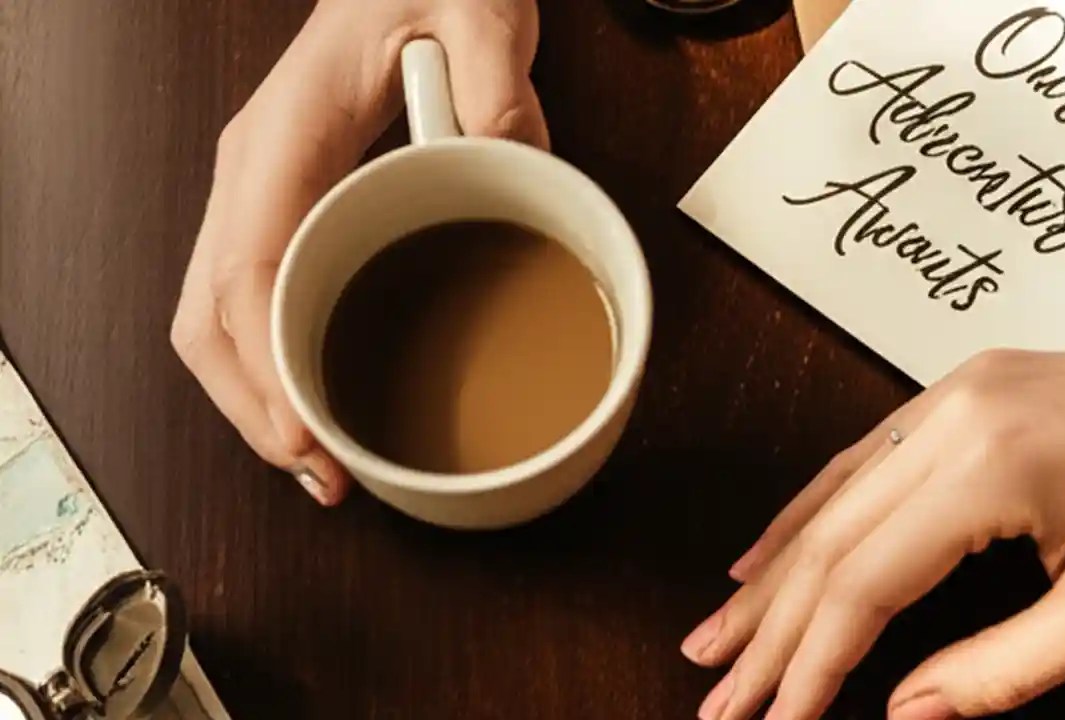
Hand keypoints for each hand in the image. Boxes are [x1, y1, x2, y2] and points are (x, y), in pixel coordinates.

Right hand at [171, 0, 546, 503]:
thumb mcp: (480, 13)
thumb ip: (496, 79)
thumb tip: (504, 164)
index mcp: (286, 140)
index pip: (246, 272)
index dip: (266, 371)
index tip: (308, 441)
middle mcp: (255, 176)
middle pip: (210, 319)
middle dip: (253, 412)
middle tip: (324, 477)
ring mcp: (263, 198)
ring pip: (220, 321)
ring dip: (257, 403)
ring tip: (321, 465)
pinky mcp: (289, 212)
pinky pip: (257, 305)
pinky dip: (276, 369)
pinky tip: (322, 406)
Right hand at [682, 343, 1064, 719]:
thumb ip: (998, 671)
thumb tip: (897, 713)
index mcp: (992, 465)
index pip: (864, 578)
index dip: (808, 662)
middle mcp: (952, 413)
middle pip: (830, 535)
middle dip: (769, 625)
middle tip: (711, 688)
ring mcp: (951, 390)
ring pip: (833, 492)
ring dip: (773, 570)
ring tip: (718, 631)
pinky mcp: (960, 388)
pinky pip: (864, 457)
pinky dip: (813, 511)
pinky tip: (773, 552)